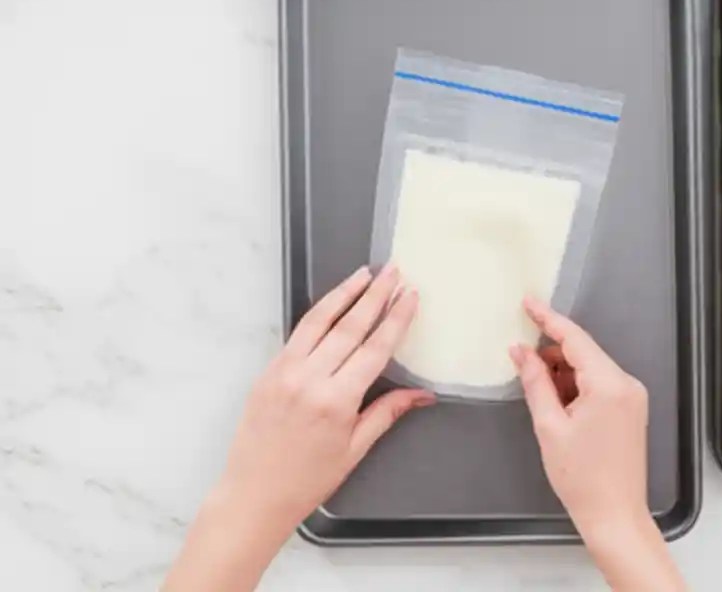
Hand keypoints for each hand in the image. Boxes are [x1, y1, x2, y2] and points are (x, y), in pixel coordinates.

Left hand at [166, 265, 432, 591]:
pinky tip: (334, 302)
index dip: (395, 319)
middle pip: (349, 326)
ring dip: (344, 293)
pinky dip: (319, 314)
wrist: (254, 494)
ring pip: (319, 321)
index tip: (410, 295)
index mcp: (336, 401)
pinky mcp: (267, 372)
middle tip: (393, 270)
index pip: (374, 348)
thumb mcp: (355, 448)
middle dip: (375, 295)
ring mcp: (284, 372)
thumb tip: (423, 394)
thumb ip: (388, 412)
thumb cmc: (308, 479)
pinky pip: (297, 334)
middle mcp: (309, 379)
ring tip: (364, 273)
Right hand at [509, 298, 683, 591]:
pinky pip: (600, 385)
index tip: (527, 303)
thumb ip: (535, 383)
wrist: (615, 514)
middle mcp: (627, 383)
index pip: (575, 339)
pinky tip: (557, 403)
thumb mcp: (549, 426)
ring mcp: (632, 396)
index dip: (548, 319)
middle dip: (551, 354)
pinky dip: (576, 388)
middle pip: (584, 353)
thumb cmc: (581, 477)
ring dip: (562, 374)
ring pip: (590, 369)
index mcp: (609, 384)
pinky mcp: (631, 409)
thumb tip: (520, 352)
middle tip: (520, 362)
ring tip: (538, 393)